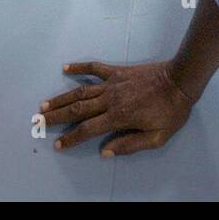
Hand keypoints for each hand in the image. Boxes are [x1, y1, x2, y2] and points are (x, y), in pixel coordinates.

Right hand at [40, 61, 194, 155]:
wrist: (180, 80)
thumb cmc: (170, 111)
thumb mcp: (156, 137)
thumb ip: (130, 145)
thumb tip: (105, 152)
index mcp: (118, 117)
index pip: (88, 129)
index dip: (71, 138)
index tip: (57, 144)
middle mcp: (110, 99)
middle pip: (78, 109)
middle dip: (56, 117)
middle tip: (38, 121)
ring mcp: (112, 83)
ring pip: (81, 90)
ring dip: (62, 97)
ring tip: (45, 103)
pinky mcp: (118, 71)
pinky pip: (95, 67)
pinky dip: (79, 67)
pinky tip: (66, 68)